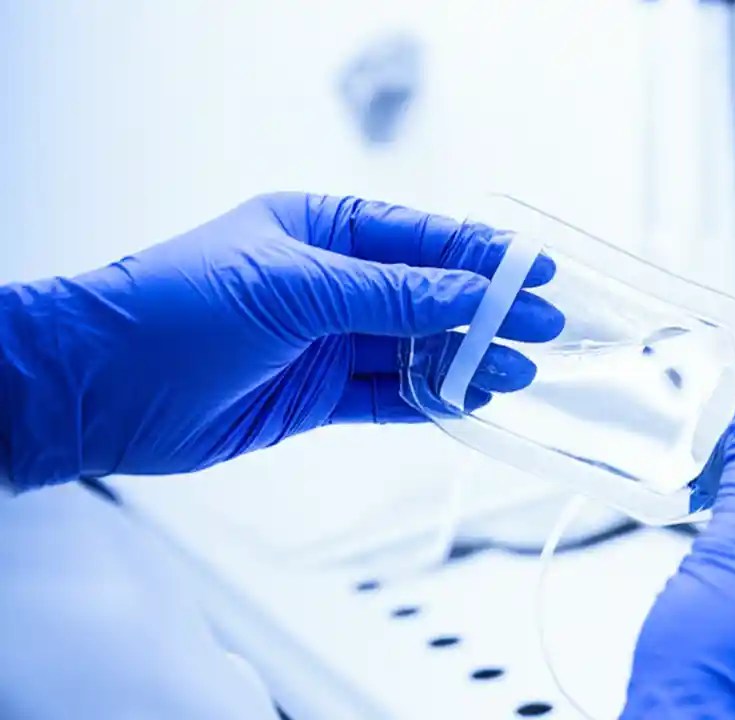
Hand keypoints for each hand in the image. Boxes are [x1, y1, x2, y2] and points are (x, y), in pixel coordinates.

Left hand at [0, 193, 562, 491]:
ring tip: (519, 371)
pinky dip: (430, 399)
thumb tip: (474, 296)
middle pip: (428, 296)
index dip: (483, 257)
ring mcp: (324, 341)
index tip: (536, 273)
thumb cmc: (180, 308)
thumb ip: (392, 294)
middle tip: (544, 328)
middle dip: (487, 312)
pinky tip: (470, 399)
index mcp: (322, 228)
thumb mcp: (296, 287)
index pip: (421, 238)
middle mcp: (329, 281)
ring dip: (467, 360)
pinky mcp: (315, 396)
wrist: (100, 389)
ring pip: (415, 349)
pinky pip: (388, 395)